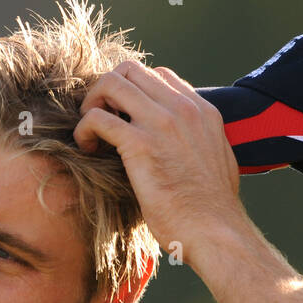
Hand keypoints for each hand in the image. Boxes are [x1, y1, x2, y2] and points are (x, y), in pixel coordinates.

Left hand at [73, 61, 249, 264]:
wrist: (216, 232)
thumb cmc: (212, 211)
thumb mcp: (217, 163)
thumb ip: (200, 144)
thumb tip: (188, 150)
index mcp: (202, 112)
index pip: (160, 75)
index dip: (134, 92)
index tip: (125, 119)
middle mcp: (183, 109)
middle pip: (131, 70)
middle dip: (108, 90)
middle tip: (101, 121)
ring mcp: (162, 123)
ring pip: (112, 83)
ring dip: (93, 103)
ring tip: (91, 133)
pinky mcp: (140, 145)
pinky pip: (98, 118)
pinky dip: (84, 129)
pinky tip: (87, 148)